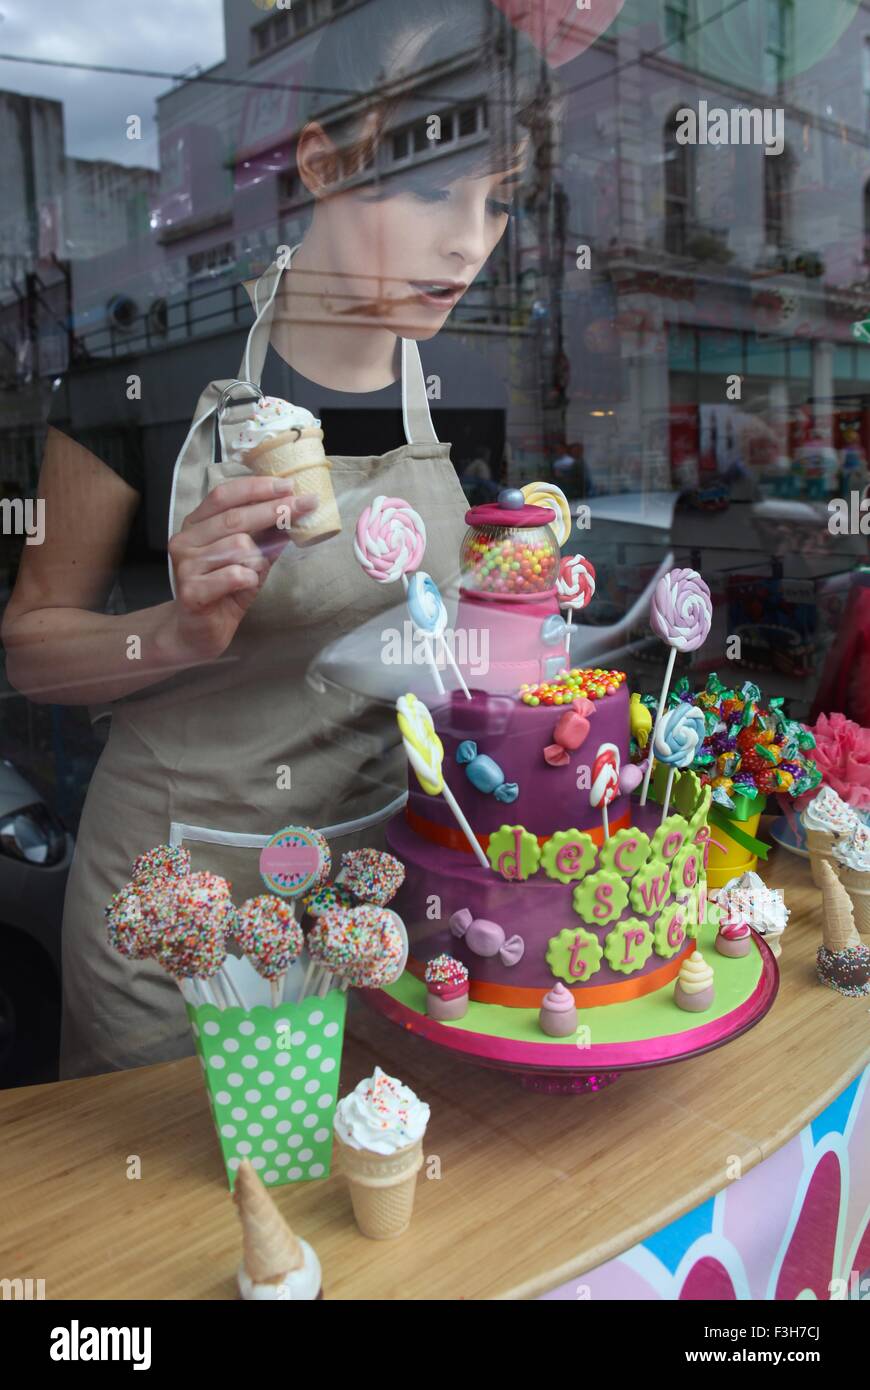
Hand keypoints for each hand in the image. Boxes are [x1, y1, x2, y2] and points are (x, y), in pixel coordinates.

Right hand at [166, 475, 316, 660]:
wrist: (198, 632)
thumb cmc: (223, 592)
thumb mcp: (250, 560)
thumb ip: (266, 537)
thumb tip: (295, 513)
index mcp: (197, 525)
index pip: (224, 495)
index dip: (256, 488)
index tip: (288, 486)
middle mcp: (186, 540)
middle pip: (234, 518)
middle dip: (273, 510)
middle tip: (304, 505)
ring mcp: (186, 565)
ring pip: (238, 547)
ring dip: (258, 559)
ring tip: (254, 572)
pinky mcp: (191, 590)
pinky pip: (233, 575)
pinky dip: (248, 579)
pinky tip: (245, 586)